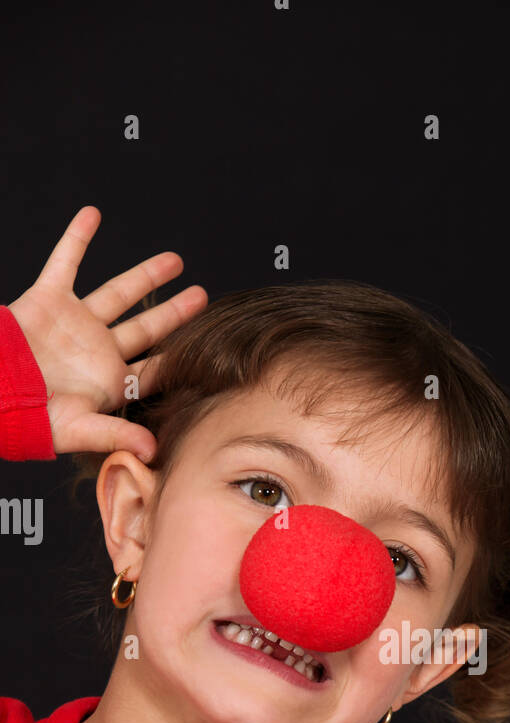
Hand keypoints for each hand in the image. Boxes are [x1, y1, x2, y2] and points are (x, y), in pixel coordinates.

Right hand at [7, 205, 207, 459]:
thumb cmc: (29, 418)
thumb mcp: (78, 429)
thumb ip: (117, 435)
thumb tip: (154, 453)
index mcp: (110, 382)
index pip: (154, 369)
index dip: (180, 360)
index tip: (211, 348)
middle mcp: (98, 350)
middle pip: (146, 328)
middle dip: (175, 313)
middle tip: (202, 295)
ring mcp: (75, 323)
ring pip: (118, 293)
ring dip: (145, 276)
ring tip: (174, 261)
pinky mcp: (48, 300)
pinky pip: (64, 262)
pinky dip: (77, 238)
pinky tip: (93, 214)